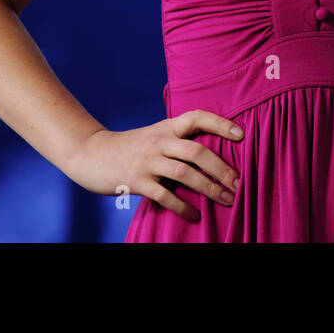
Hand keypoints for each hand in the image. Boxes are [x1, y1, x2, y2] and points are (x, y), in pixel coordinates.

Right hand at [64, 110, 243, 221]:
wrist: (92, 154)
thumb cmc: (131, 147)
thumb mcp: (155, 135)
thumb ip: (178, 140)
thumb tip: (213, 154)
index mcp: (166, 127)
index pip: (197, 117)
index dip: (220, 123)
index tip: (241, 134)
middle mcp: (158, 141)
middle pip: (196, 150)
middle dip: (221, 167)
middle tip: (239, 183)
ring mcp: (147, 161)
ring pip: (184, 173)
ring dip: (209, 188)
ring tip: (227, 200)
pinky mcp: (136, 181)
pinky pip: (164, 195)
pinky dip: (182, 207)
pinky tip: (195, 215)